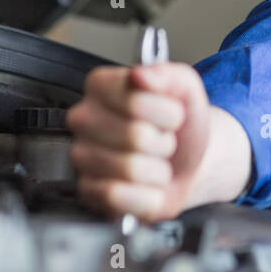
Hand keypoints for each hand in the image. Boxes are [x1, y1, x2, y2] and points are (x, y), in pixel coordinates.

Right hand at [66, 60, 211, 221]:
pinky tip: (146, 185)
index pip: (135, 101)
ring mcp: (81, 155)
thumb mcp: (186, 89)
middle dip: (163, 143)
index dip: (167, 113)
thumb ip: (168, 75)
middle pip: (134, 137)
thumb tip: (140, 74)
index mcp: (102, 85)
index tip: (173, 113)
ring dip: (157, 171)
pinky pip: (118, 197)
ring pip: (128, 169)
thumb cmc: (181, 125)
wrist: (189, 163)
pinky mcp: (86, 190)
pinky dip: (146, 196)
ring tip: (154, 161)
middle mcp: (84, 118)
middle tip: (162, 140)